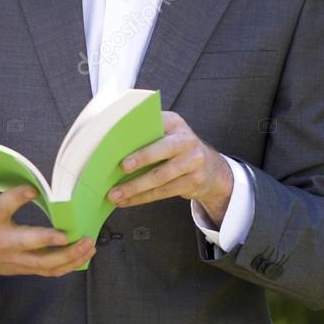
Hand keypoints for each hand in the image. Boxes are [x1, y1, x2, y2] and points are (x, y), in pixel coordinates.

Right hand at [0, 154, 95, 285]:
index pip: (3, 207)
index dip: (17, 198)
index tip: (33, 189)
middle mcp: (3, 241)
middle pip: (28, 243)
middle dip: (48, 240)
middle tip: (68, 234)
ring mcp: (16, 258)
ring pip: (45, 263)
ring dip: (70, 256)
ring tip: (89, 244)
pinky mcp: (25, 267)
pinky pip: (50, 271)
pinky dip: (70, 265)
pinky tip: (86, 255)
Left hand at [106, 111, 233, 225]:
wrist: (210, 169)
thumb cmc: (176, 150)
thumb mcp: (167, 134)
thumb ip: (146, 135)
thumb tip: (112, 147)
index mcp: (175, 123)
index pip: (156, 123)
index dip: (140, 131)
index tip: (121, 140)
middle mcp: (187, 140)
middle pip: (163, 149)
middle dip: (142, 158)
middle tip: (121, 168)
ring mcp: (193, 161)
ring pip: (161, 176)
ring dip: (135, 187)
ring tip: (115, 194)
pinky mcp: (193, 182)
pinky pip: (163, 192)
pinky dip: (142, 198)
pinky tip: (127, 201)